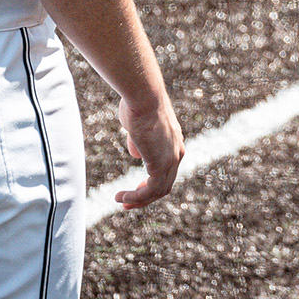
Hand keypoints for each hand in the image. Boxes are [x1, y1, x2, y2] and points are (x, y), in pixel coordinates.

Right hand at [112, 94, 184, 208]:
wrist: (143, 96)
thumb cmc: (137, 104)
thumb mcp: (137, 125)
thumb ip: (137, 140)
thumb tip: (136, 153)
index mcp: (174, 143)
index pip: (167, 170)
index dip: (151, 182)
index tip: (137, 187)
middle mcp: (177, 153)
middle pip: (165, 184)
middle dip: (145, 196)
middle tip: (127, 202)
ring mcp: (171, 159)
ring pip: (158, 191)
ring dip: (139, 200)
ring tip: (121, 201)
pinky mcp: (161, 164)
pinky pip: (150, 190)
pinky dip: (136, 197)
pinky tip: (122, 196)